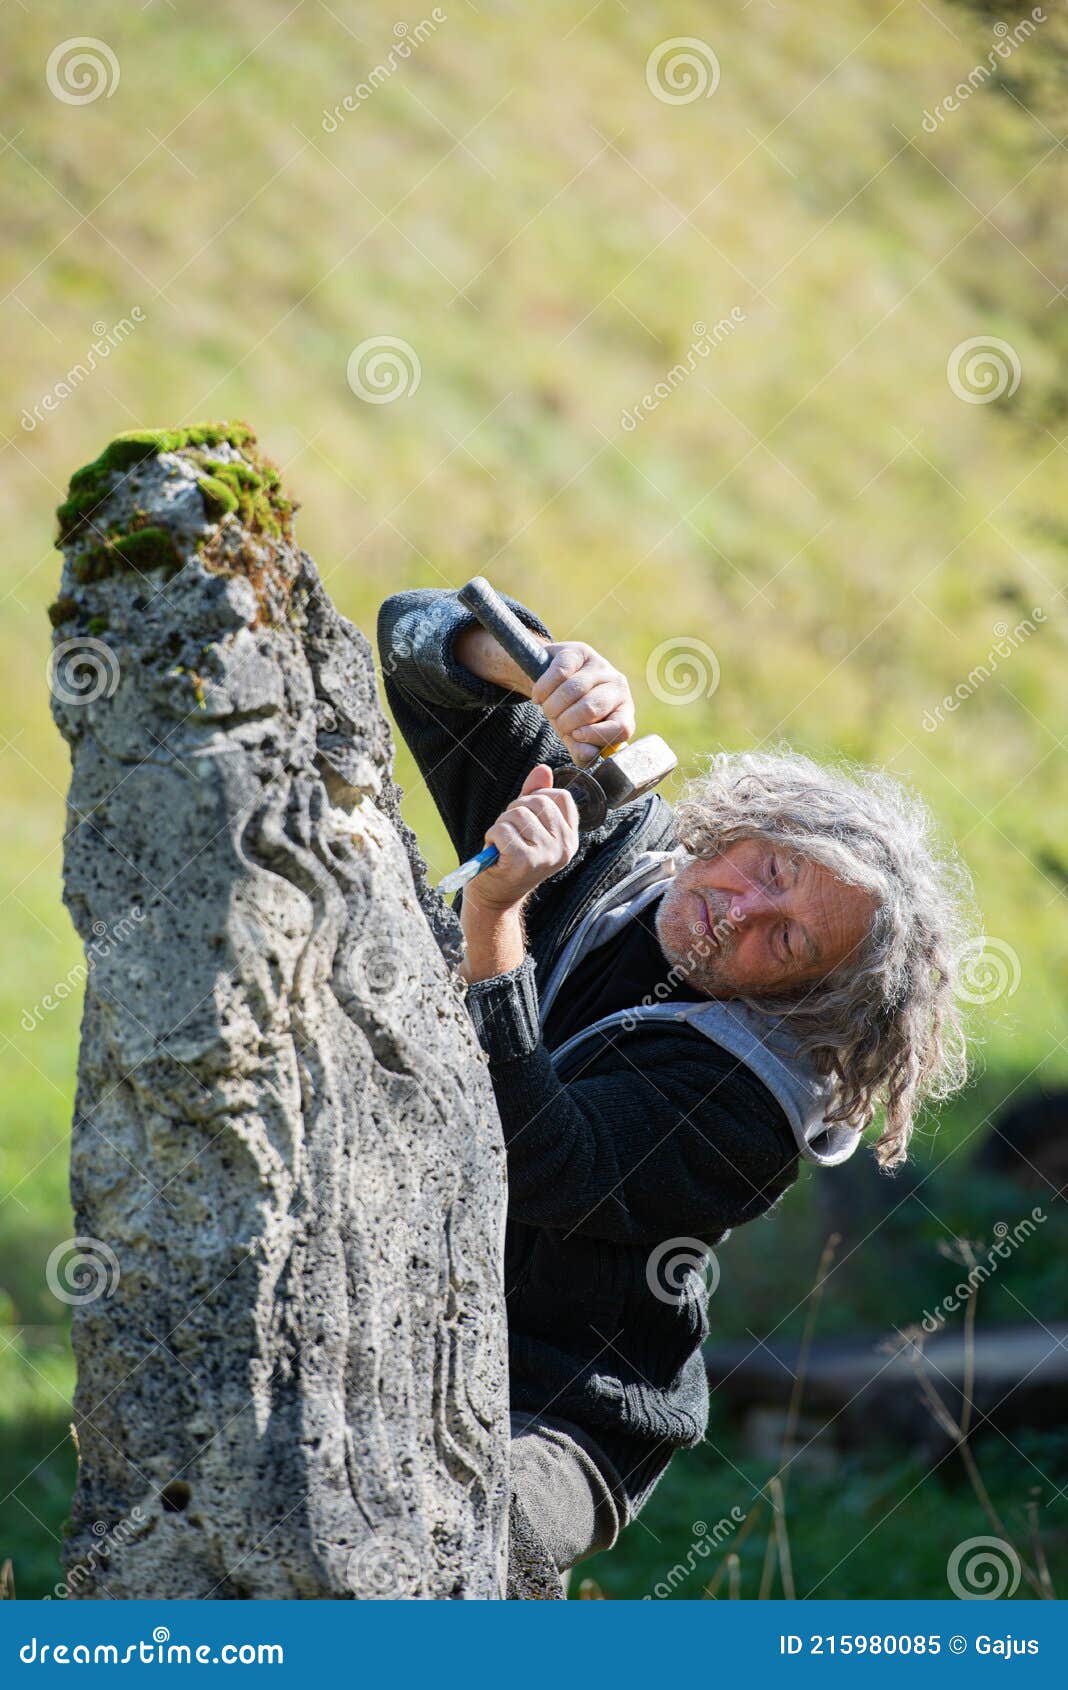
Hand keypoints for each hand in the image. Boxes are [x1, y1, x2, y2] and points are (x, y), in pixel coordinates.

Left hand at [464, 765, 579, 915]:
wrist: (495, 899)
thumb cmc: (509, 859)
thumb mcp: (526, 826)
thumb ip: (535, 797)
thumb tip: (543, 769)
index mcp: (570, 838)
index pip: (562, 797)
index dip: (538, 796)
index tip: (525, 814)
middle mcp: (564, 847)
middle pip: (538, 802)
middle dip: (514, 810)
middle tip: (508, 832)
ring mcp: (546, 855)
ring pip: (518, 814)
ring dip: (500, 825)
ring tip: (501, 844)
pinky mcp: (524, 861)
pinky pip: (502, 829)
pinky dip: (492, 837)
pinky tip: (495, 853)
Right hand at [530, 641, 634, 767]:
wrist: (549, 680)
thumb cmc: (568, 713)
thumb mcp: (574, 736)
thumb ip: (581, 750)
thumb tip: (588, 755)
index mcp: (623, 711)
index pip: (621, 728)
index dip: (596, 736)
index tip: (575, 736)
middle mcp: (618, 686)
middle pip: (591, 708)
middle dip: (566, 721)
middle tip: (556, 722)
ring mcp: (600, 665)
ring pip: (573, 690)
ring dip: (552, 706)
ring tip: (547, 710)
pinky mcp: (579, 651)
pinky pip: (560, 673)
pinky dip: (543, 689)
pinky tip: (538, 696)